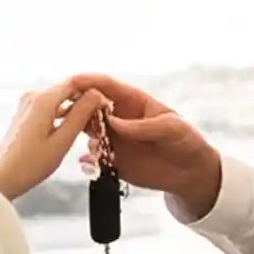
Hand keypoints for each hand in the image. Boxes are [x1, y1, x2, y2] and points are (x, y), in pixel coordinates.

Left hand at [0, 82, 106, 199]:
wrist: (1, 179)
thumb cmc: (30, 165)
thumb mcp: (62, 141)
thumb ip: (81, 114)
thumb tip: (97, 94)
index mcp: (43, 100)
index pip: (76, 82)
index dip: (94, 91)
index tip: (106, 106)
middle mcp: (33, 96)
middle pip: (68, 89)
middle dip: (85, 101)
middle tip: (100, 120)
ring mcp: (28, 104)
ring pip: (60, 99)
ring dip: (75, 109)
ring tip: (88, 128)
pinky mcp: (26, 113)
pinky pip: (50, 107)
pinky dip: (63, 115)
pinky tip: (70, 130)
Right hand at [68, 73, 221, 218]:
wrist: (191, 173)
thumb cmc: (186, 141)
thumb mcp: (172, 129)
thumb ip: (144, 126)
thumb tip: (113, 122)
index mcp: (135, 102)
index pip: (109, 86)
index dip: (90, 81)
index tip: (73, 81)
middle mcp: (120, 118)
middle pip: (91, 106)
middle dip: (75, 104)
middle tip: (61, 110)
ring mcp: (115, 139)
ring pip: (88, 131)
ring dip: (78, 132)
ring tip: (73, 136)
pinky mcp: (114, 161)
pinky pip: (94, 158)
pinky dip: (88, 159)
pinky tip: (88, 162)